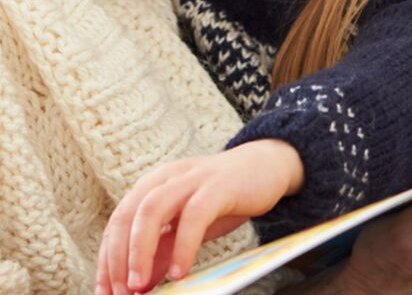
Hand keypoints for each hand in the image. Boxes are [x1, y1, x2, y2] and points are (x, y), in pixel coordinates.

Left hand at [95, 139, 302, 294]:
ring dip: (139, 251)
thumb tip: (138, 285)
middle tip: (120, 294)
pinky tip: (179, 273)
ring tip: (138, 287)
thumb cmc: (224, 198)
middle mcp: (168, 177)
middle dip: (117, 258)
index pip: (118, 223)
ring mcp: (193, 178)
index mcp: (155, 184)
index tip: (106, 294)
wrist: (268, 165)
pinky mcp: (219, 185)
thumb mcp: (187, 225)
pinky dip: (182, 246)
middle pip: (127, 215)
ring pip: (152, 209)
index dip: (107, 260)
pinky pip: (194, 215)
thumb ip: (163, 249)